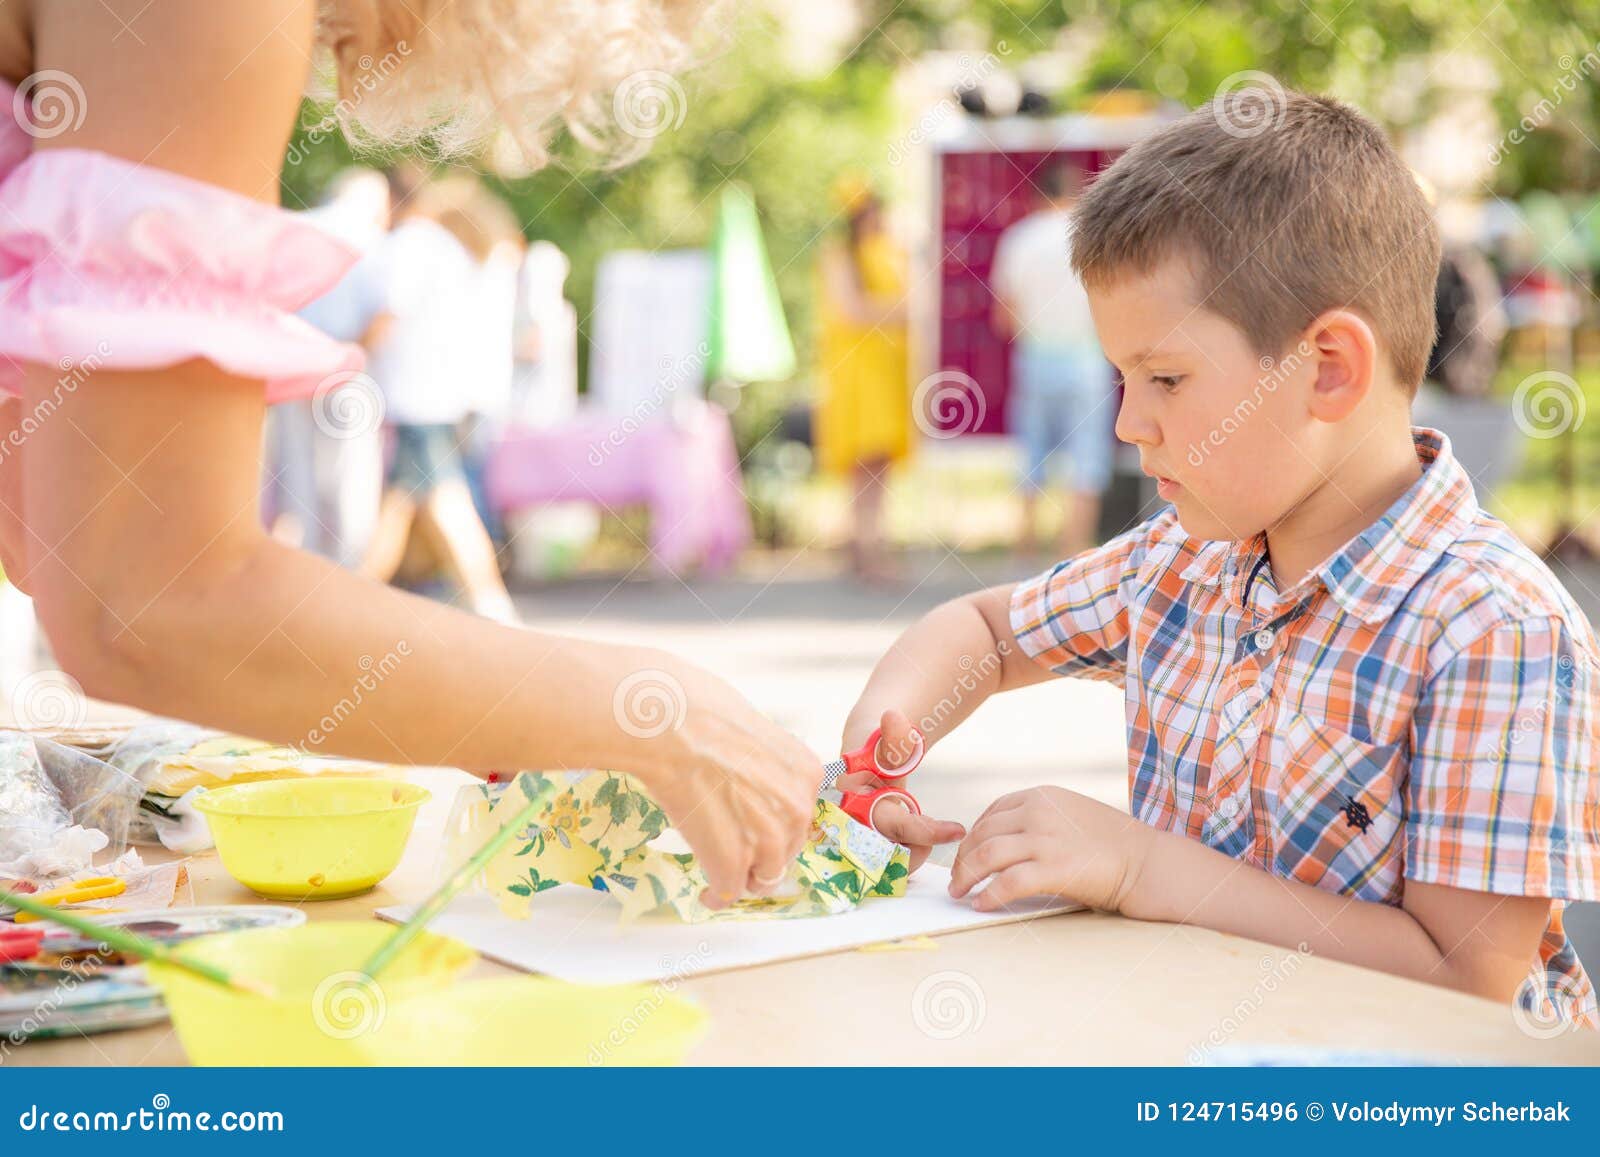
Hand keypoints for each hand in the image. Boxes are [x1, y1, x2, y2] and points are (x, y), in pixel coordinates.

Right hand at [625, 654, 822, 908]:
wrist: (671, 724)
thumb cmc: (702, 714)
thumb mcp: (756, 734)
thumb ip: (765, 767)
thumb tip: (750, 783)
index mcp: (807, 774)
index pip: (799, 818)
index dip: (776, 828)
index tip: (757, 833)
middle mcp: (797, 809)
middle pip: (785, 851)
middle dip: (762, 855)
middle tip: (737, 854)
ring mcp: (767, 839)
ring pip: (762, 877)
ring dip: (743, 879)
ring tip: (722, 879)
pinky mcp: (732, 861)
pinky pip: (729, 892)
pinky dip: (717, 897)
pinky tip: (706, 894)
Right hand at [837, 709, 964, 870]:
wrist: (867, 755)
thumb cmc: (880, 743)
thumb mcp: (889, 736)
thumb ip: (894, 733)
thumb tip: (892, 715)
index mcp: (854, 799)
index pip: (894, 827)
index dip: (926, 832)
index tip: (958, 829)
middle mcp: (850, 825)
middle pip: (887, 858)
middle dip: (917, 850)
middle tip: (943, 832)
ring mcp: (857, 839)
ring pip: (888, 867)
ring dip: (914, 855)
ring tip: (932, 831)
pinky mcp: (867, 848)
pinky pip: (889, 866)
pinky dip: (909, 857)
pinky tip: (923, 837)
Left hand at [948, 787, 1150, 912]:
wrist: (1144, 861)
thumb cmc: (1110, 843)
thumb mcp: (1069, 813)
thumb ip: (1037, 819)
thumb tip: (1001, 840)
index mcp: (1042, 795)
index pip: (992, 811)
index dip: (973, 834)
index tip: (966, 852)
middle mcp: (1038, 812)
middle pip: (983, 833)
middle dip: (964, 858)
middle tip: (956, 879)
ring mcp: (1044, 839)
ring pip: (986, 856)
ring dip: (966, 876)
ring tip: (960, 893)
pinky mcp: (1052, 868)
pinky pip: (1006, 883)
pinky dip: (988, 895)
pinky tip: (981, 904)